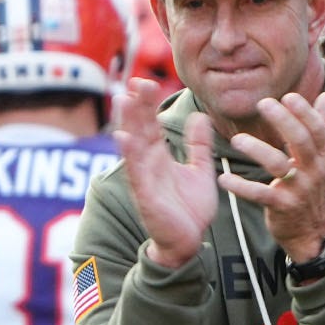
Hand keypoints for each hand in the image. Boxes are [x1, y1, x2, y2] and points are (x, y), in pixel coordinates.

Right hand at [114, 77, 215, 269]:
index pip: (151, 124)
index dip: (147, 104)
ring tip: (124, 100)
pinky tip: (124, 138)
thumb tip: (200, 116)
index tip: (145, 82)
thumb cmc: (189, 209)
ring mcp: (144, 179)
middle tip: (136, 81)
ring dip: (128, 123)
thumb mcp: (200, 171)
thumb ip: (198, 145)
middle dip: (138, 106)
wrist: (188, 243)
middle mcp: (148, 164)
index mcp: (159, 156)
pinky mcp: (145, 196)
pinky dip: (130, 155)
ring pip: (134, 146)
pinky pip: (136, 172)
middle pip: (140, 129)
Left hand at [222, 90, 324, 263]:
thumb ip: (323, 126)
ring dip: (257, 150)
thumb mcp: (321, 158)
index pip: (317, 129)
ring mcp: (298, 190)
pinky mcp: (282, 206)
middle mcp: (313, 171)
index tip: (288, 96)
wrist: (312, 232)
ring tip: (237, 140)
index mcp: (321, 156)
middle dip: (283, 121)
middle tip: (263, 103)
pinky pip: (260, 194)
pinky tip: (224, 178)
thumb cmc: (311, 188)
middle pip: (301, 141)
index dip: (305, 112)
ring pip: (279, 166)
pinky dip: (241, 187)